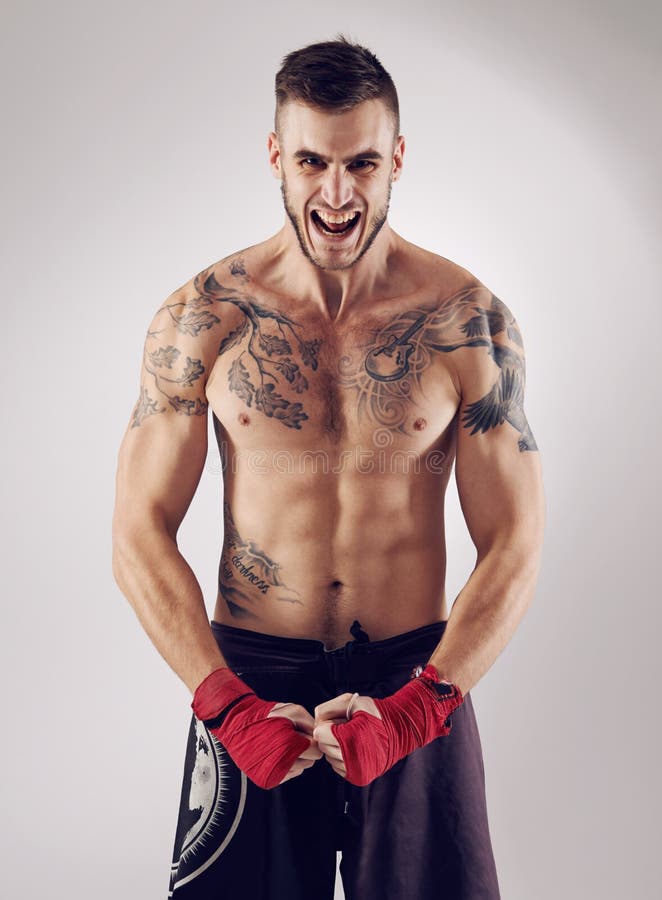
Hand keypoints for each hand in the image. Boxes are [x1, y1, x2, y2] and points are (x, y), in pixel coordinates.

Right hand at [266, 701, 323, 783]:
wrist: (240, 724)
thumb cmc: (267, 716)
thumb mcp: (293, 711)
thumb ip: (310, 724)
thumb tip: (319, 738)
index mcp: (289, 745)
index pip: (316, 750)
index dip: (311, 740)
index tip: (303, 733)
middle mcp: (282, 763)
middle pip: (310, 761)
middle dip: (306, 750)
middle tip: (293, 738)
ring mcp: (275, 773)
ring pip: (301, 767)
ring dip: (297, 757)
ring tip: (283, 744)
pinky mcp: (269, 779)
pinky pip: (290, 774)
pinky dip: (288, 764)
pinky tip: (277, 752)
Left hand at [311, 669, 463, 785]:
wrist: (400, 730)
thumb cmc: (376, 713)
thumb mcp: (352, 702)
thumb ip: (329, 707)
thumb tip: (315, 720)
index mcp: (349, 738)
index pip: (319, 733)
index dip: (327, 724)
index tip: (339, 720)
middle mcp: (351, 758)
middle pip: (323, 746)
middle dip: (330, 736)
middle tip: (346, 728)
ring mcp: (355, 770)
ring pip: (329, 758)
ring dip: (335, 747)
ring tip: (352, 737)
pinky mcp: (358, 777)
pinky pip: (338, 766)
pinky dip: (342, 757)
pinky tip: (355, 748)